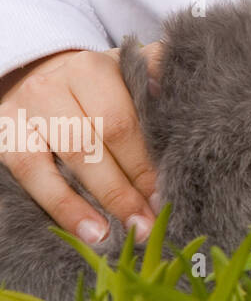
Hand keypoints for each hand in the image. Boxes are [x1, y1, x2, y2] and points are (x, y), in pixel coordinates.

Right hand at [0, 44, 164, 245]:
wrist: (37, 80)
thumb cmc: (94, 86)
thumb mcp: (123, 72)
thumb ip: (154, 74)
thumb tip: (183, 92)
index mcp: (90, 69)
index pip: (122, 120)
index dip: (144, 160)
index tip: (166, 190)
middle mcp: (54, 87)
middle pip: (96, 143)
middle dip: (128, 185)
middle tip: (151, 218)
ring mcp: (25, 113)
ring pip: (67, 161)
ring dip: (100, 200)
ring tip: (125, 230)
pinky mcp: (6, 139)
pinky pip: (33, 178)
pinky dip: (64, 208)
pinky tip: (90, 231)